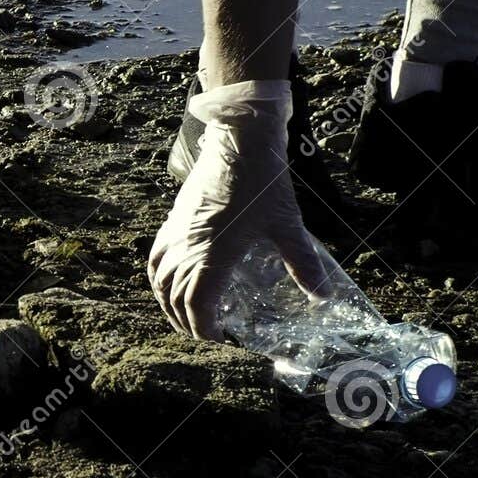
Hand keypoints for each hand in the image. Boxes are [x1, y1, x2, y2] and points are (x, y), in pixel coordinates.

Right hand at [148, 82, 330, 340]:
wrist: (239, 140)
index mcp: (214, 253)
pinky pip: (156, 255)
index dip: (203, 327)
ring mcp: (177, 232)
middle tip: (205, 334)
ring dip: (167, 303)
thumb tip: (321, 296)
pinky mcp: (174, 218)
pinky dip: (158, 275)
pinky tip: (169, 278)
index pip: (196, 304)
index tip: (218, 338)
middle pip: (175, 297)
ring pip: (160, 279)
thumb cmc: (264, 181)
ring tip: (181, 315)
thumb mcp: (288, 224)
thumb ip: (303, 263)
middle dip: (186, 322)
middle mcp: (188, 247)